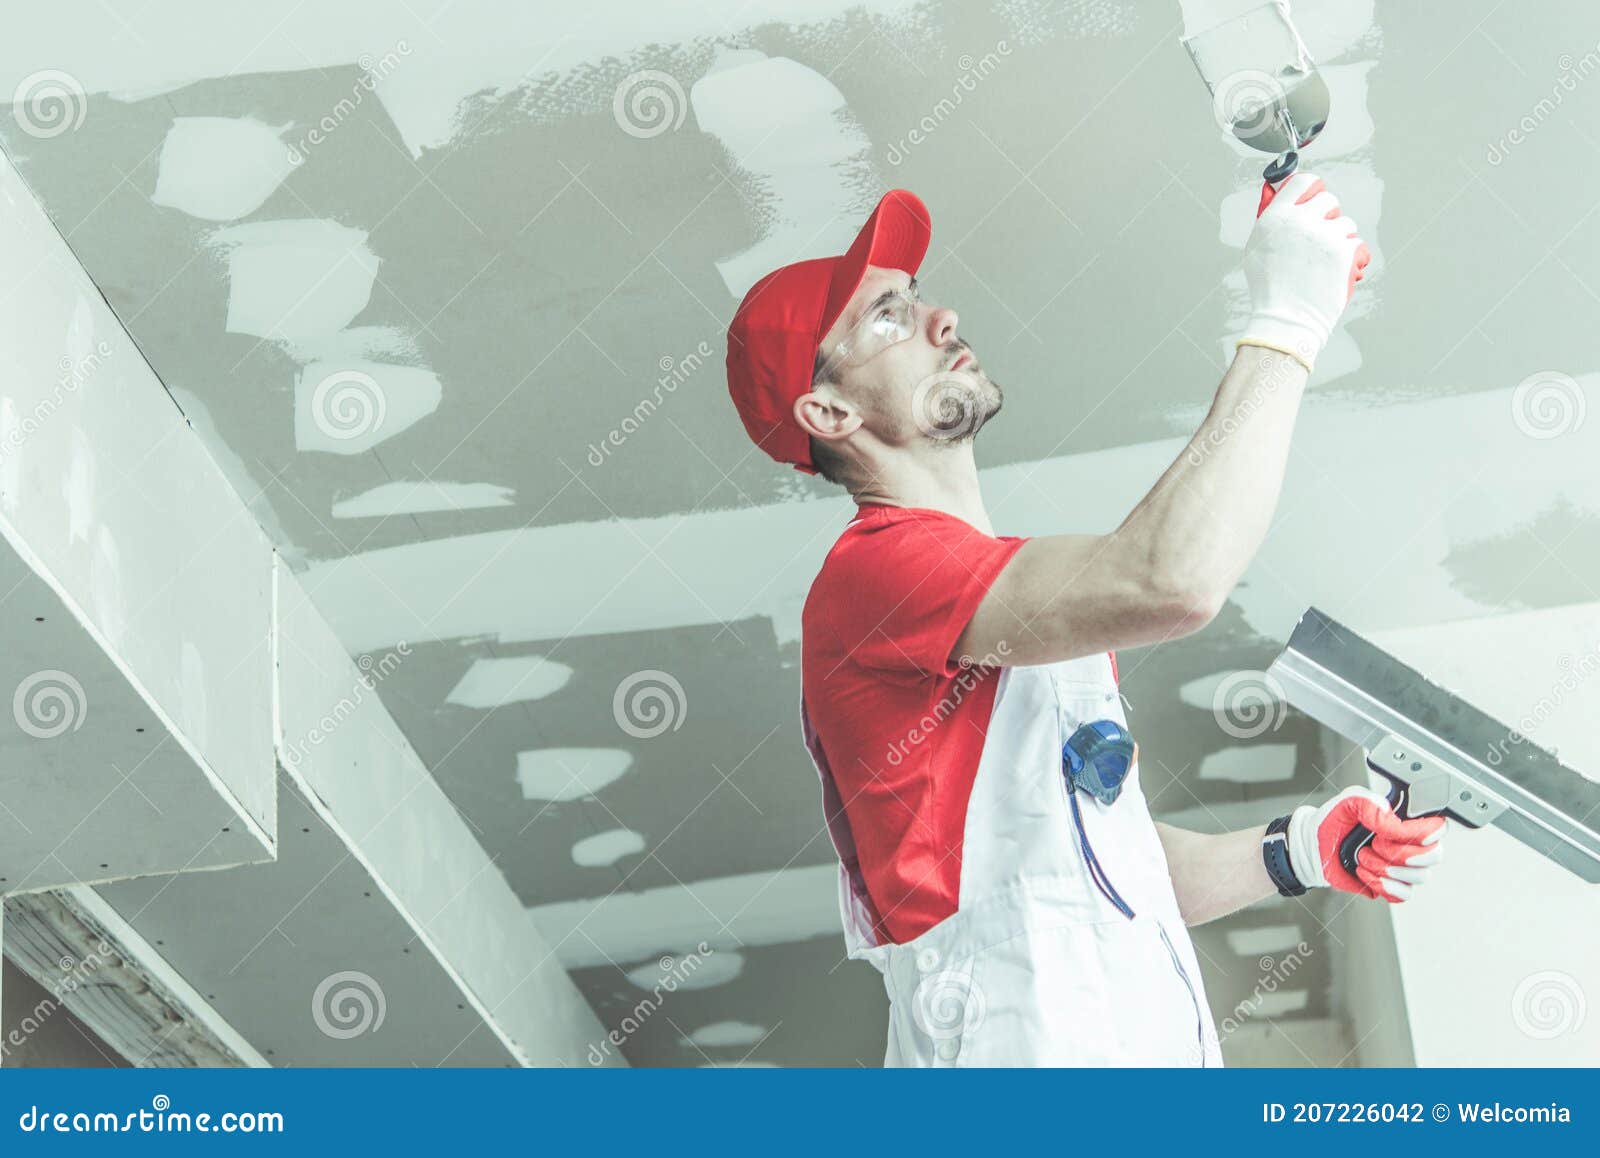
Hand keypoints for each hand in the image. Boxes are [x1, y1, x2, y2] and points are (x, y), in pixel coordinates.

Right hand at [1237, 171, 1370, 373]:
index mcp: (1276, 217)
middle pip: (1329, 200)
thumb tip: (1274, 191)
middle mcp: (1300, 221)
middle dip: (1327, 217)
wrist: (1286, 319)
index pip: (1304, 181)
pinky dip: (1350, 257)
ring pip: (1345, 223)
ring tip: (1323, 262)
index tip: (1312, 200)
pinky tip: (1335, 271)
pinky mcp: (1345, 251)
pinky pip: (1357, 243)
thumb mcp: (1256, 248)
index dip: (1312, 190)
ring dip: (1338, 239)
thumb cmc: (1269, 287)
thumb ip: (1269, 217)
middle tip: (1318, 238)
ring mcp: (1325, 235)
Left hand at [1287, 785, 1445, 901]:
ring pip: (1419, 877)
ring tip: (1362, 858)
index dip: (1428, 833)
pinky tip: (1365, 875)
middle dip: (1403, 853)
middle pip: (1434, 856)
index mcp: (1404, 820)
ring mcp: (1402, 867)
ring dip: (1386, 869)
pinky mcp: (1392, 886)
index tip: (1404, 833)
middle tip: (1375, 845)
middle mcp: (1409, 844)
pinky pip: (1405, 895)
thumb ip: (1375, 806)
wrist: (1312, 848)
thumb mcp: (1350, 801)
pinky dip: (1384, 886)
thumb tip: (1398, 826)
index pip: (1438, 828)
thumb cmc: (1332, 822)